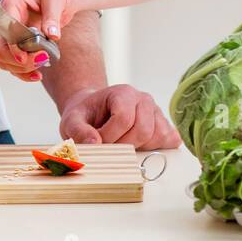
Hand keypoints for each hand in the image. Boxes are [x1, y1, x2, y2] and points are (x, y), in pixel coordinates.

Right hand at [0, 0, 78, 81]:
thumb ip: (52, 16)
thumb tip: (52, 35)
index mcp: (11, 3)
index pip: (6, 30)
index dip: (14, 47)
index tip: (26, 58)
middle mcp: (6, 18)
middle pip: (1, 49)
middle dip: (21, 61)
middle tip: (44, 60)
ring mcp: (10, 31)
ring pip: (5, 60)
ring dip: (22, 68)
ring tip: (43, 64)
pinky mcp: (18, 41)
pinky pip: (13, 63)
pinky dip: (23, 72)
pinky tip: (37, 74)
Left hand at [58, 85, 180, 150]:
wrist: (94, 110)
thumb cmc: (86, 114)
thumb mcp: (72, 119)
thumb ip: (78, 130)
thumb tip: (94, 143)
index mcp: (123, 93)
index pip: (124, 119)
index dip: (109, 136)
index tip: (98, 141)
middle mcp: (143, 100)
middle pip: (143, 130)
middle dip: (124, 145)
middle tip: (110, 146)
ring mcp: (156, 112)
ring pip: (157, 136)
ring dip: (139, 147)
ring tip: (122, 144)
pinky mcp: (163, 124)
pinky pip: (169, 139)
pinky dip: (156, 147)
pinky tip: (139, 146)